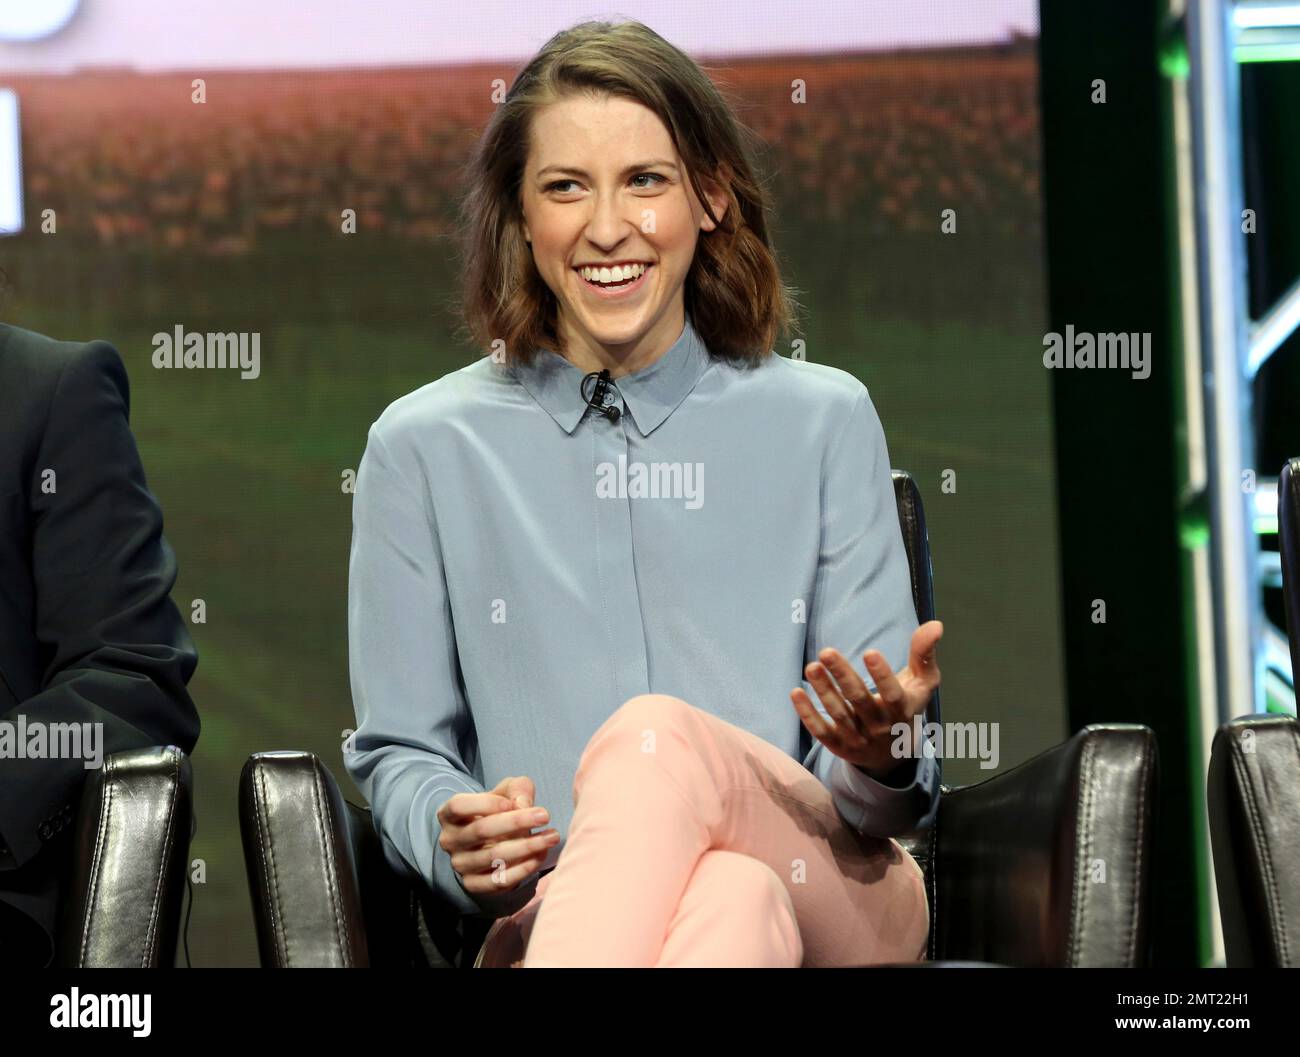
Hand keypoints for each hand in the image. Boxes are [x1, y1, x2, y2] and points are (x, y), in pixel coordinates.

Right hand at [437, 775, 560, 897]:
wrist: (490, 841)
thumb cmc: (498, 810)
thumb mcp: (507, 791)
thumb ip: (517, 790)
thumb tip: (524, 806)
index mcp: (449, 815)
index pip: (459, 806)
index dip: (487, 803)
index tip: (514, 803)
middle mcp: (450, 841)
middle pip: (481, 830)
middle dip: (517, 822)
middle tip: (545, 815)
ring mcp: (460, 865)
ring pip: (494, 856)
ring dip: (527, 846)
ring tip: (552, 837)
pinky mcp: (474, 885)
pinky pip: (499, 880)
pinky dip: (523, 868)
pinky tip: (540, 855)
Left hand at [790, 620, 942, 777]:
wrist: (892, 754)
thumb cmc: (907, 706)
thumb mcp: (922, 682)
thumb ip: (924, 653)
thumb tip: (935, 624)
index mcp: (902, 710)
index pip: (893, 694)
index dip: (882, 675)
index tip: (870, 652)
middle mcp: (880, 726)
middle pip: (859, 701)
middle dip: (843, 676)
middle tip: (826, 651)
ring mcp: (858, 738)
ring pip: (838, 714)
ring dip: (823, 691)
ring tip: (811, 667)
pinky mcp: (838, 746)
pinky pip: (821, 731)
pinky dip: (808, 714)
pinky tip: (795, 692)